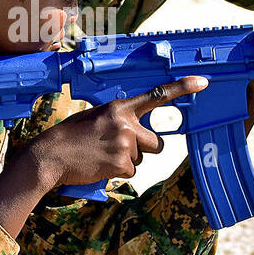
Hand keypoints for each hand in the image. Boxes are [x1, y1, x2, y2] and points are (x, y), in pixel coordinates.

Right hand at [29, 76, 208, 187]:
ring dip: (126, 161)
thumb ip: (118, 119)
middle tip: (118, 149)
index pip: (157, 95)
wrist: (51, 156)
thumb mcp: (95, 117)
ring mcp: (125, 145)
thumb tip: (134, 132)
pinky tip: (99, 165)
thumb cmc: (70, 136)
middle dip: (144, 149)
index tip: (202, 82)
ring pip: (142, 159)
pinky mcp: (122, 164)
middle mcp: (126, 124)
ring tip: (101, 156)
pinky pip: (131, 171)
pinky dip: (117, 172)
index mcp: (119, 107)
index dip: (182, 88)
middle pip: (156, 143)